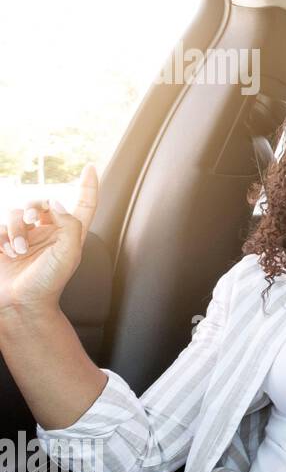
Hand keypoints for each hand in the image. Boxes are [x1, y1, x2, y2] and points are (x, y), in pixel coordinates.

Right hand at [0, 165, 97, 312]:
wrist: (19, 303)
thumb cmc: (48, 282)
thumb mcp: (68, 253)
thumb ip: (69, 224)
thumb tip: (56, 203)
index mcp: (70, 234)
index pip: (83, 204)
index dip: (88, 187)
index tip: (90, 168)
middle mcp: (49, 232)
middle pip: (41, 202)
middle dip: (33, 207)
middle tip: (31, 222)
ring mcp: (26, 237)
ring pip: (17, 212)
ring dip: (16, 228)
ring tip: (19, 250)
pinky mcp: (4, 242)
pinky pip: (1, 225)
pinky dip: (3, 235)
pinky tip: (7, 252)